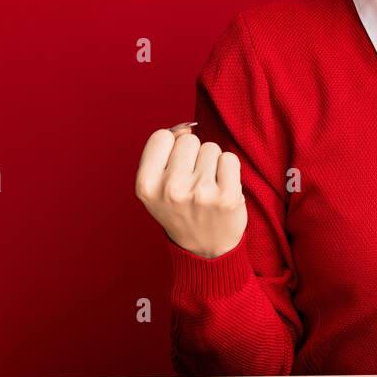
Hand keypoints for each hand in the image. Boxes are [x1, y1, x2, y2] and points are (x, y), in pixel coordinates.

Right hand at [135, 121, 247, 258]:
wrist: (206, 249)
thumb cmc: (181, 209)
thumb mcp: (157, 186)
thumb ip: (163, 153)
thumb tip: (186, 127)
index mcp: (146, 185)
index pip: (161, 137)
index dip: (171, 148)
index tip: (174, 168)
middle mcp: (171, 189)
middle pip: (189, 140)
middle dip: (194, 156)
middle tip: (193, 182)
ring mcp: (200, 193)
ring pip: (211, 148)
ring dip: (212, 164)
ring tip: (207, 188)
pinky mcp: (227, 197)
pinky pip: (230, 159)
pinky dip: (229, 170)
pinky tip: (222, 189)